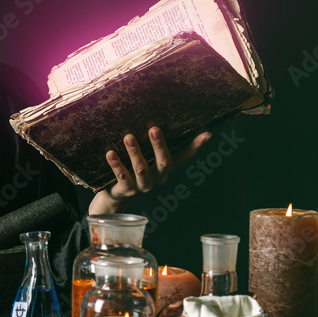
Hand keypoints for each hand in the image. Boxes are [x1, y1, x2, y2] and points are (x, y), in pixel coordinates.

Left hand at [88, 127, 211, 215]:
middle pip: (163, 162)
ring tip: (128, 137)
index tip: (206, 134)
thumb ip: (157, 144)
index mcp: (165, 168)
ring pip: (141, 169)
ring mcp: (142, 186)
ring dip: (135, 152)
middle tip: (154, 128)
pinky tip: (110, 153)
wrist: (117, 195)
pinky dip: (116, 164)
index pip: (184, 156)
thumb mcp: (149, 158)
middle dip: (159, 146)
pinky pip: (122, 176)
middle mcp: (157, 178)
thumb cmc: (135, 170)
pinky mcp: (126, 190)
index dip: (195, 146)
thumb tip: (168, 121)